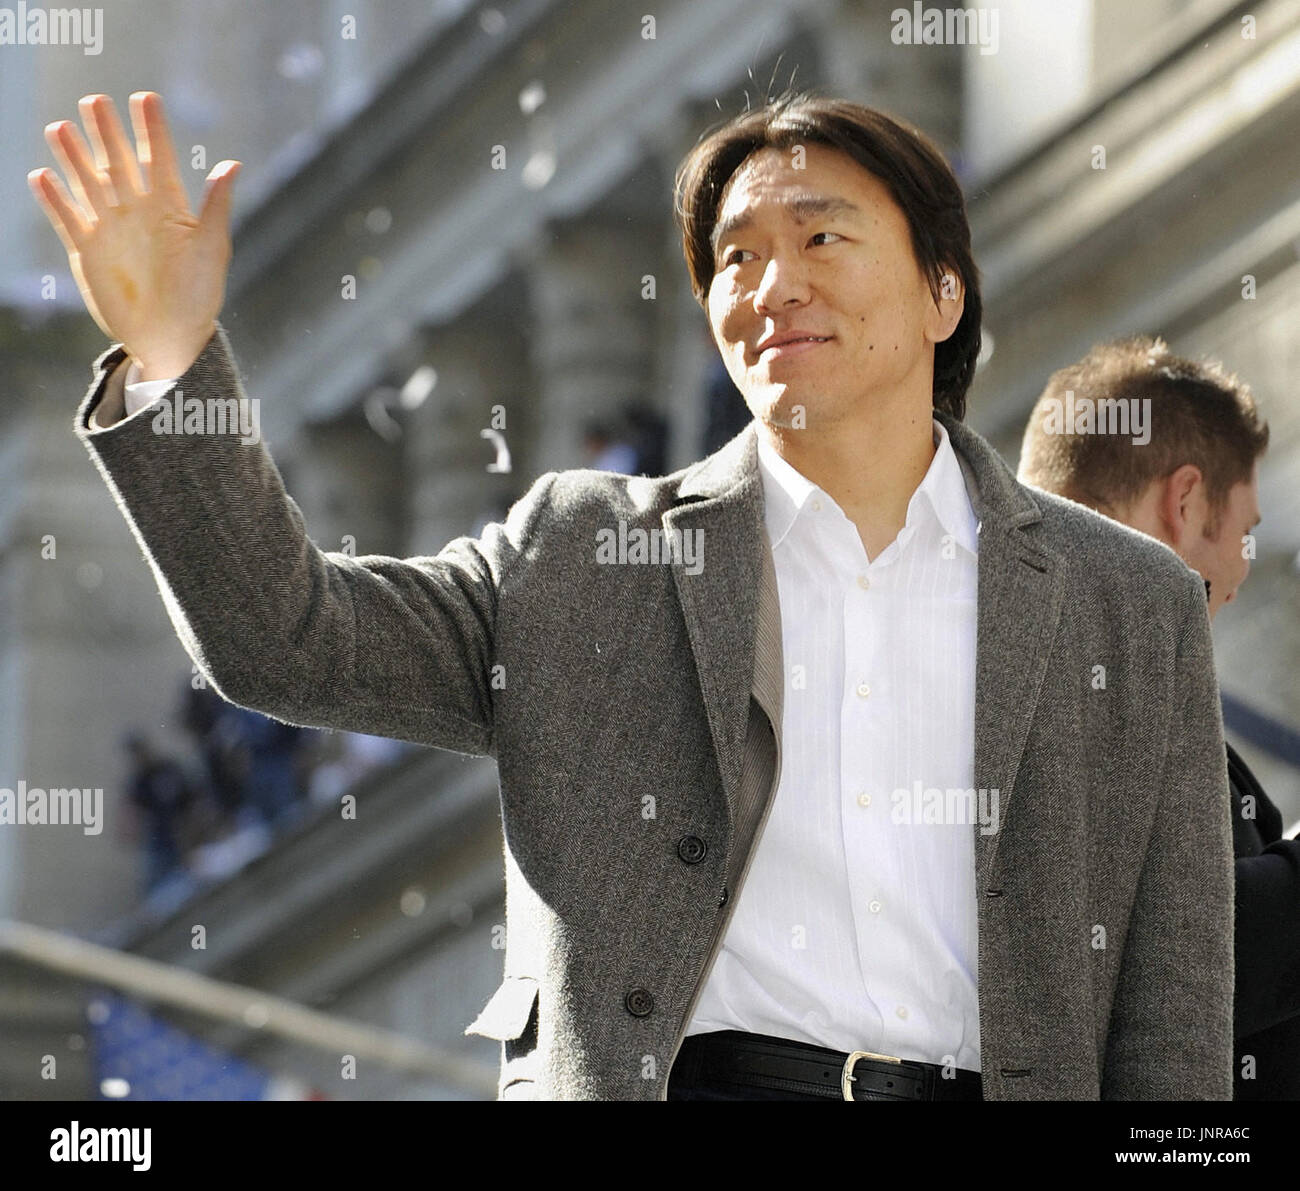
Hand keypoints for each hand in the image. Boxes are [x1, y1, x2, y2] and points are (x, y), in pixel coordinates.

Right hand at [28, 91, 239, 379]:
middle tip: (94, 100)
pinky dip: (55, 200)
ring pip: (88, 183)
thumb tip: (233, 165)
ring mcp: (110, 228)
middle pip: (118, 162)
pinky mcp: (87, 250)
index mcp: (170, 207)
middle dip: (107, 132)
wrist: (172, 336)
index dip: (152, 129)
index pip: (158, 158)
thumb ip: (216, 206)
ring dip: (74, 157)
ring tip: (60, 128)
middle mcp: (136, 210)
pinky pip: (67, 219)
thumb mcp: (212, 248)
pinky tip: (43, 176)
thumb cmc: (199, 295)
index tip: (146, 98)